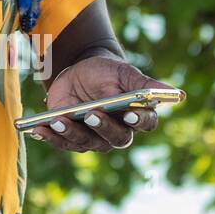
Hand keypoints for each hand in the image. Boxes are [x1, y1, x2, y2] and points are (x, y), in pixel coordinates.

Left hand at [28, 56, 175, 153]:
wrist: (78, 71)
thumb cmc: (106, 72)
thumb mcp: (123, 72)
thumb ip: (145, 84)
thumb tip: (178, 93)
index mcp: (136, 115)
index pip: (144, 123)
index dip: (139, 120)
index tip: (131, 112)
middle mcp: (118, 132)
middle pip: (115, 137)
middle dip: (103, 127)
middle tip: (92, 115)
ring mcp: (94, 137)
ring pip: (86, 142)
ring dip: (71, 132)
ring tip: (58, 120)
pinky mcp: (72, 137)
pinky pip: (62, 141)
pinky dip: (50, 135)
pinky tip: (37, 129)